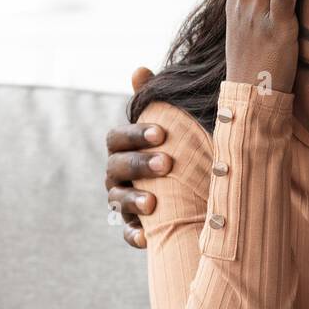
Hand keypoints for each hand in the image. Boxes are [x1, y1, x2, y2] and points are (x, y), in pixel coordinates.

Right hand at [106, 66, 168, 248]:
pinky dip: (135, 237)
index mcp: (123, 148)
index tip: (162, 133)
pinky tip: (146, 239)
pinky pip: (128, 234)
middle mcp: (117, 174)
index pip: (118, 138)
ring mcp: (122, 201)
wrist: (191, 188)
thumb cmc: (176, 149)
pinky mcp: (133, 227)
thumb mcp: (170, 126)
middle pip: (117, 168)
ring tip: (153, 203)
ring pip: (117, 201)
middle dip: (139, 165)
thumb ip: (153, 99)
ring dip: (134, 200)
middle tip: (167, 163)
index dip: (136, 135)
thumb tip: (139, 69)